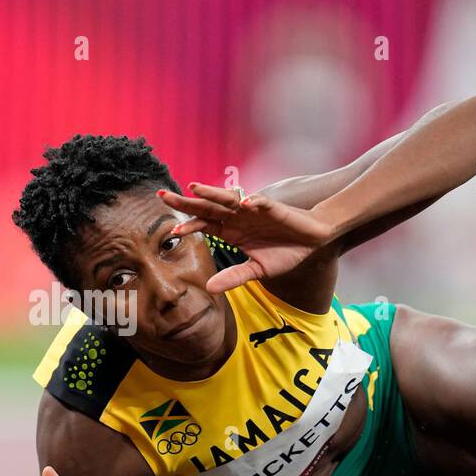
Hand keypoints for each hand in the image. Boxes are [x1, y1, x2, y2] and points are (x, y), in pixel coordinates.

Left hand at [159, 183, 337, 293]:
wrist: (312, 241)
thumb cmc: (285, 252)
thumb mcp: (257, 270)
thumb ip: (234, 277)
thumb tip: (208, 288)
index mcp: (231, 230)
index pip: (203, 225)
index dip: (187, 226)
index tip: (171, 231)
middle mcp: (237, 217)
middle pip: (207, 207)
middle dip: (186, 201)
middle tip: (162, 195)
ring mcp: (252, 210)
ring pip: (227, 199)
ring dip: (211, 192)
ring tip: (194, 187)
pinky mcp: (273, 208)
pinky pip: (260, 203)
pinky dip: (252, 202)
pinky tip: (242, 203)